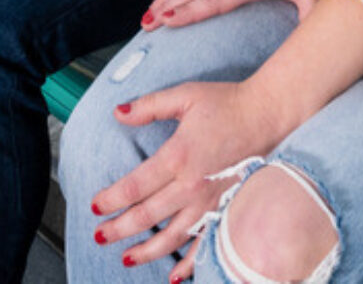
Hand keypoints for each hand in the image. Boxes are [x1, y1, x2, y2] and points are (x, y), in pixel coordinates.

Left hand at [91, 79, 271, 272]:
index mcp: (178, 156)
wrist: (268, 115)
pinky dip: (189, 264)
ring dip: (147, 251)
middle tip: (99, 236)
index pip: (135, 186)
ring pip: (173, 236)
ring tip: (127, 259)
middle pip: (148, 215)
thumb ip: (149, 106)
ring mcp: (211, 202)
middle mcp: (192, 185)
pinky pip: (205, 244)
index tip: (94, 206)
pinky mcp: (227, 209)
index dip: (111, 199)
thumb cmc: (227, 103)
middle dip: (120, 229)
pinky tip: (174, 276)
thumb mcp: (184, 96)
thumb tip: (118, 112)